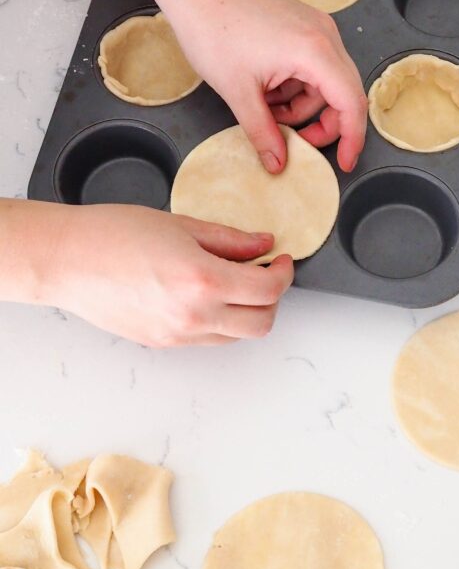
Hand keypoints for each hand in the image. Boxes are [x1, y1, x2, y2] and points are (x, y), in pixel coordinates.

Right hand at [44, 204, 292, 346]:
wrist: (65, 260)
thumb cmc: (112, 234)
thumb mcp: (181, 225)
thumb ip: (229, 238)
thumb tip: (263, 244)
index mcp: (203, 280)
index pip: (268, 289)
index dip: (284, 273)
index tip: (280, 259)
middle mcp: (194, 315)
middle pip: (262, 323)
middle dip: (272, 298)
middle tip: (265, 273)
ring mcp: (178, 335)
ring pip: (236, 336)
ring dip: (247, 312)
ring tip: (233, 282)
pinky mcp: (163, 343)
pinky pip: (207, 338)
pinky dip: (219, 320)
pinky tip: (205, 294)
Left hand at [163, 0, 368, 173]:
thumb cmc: (212, 28)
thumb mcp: (238, 92)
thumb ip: (263, 133)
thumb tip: (278, 164)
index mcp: (315, 52)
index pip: (352, 103)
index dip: (352, 138)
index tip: (344, 163)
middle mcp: (325, 36)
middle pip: (344, 93)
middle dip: (325, 125)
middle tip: (297, 144)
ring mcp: (315, 27)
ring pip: (325, 82)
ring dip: (302, 105)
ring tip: (266, 110)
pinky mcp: (303, 23)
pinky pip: (312, 65)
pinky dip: (295, 86)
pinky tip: (266, 89)